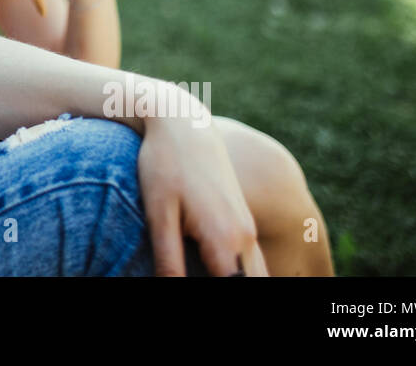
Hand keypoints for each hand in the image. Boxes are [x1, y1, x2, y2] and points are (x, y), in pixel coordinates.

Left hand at [137, 89, 267, 275]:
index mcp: (226, 240)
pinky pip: (249, 260)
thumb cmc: (164, 164)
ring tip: (206, 271)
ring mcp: (247, 228)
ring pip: (257, 274)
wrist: (181, 121)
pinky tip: (216, 270)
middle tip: (197, 274)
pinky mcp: (241, 220)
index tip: (189, 279)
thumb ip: (168, 262)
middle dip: (236, 288)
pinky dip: (239, 273)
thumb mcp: (158, 215)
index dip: (213, 294)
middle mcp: (245, 237)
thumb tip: (168, 290)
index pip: (233, 288)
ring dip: (238, 280)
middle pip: (255, 283)